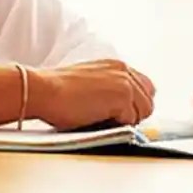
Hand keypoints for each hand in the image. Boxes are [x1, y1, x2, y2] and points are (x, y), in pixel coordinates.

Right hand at [29, 59, 155, 130]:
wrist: (44, 90)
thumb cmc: (57, 91)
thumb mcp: (89, 83)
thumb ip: (109, 89)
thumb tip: (122, 110)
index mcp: (116, 66)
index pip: (144, 87)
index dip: (135, 105)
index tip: (123, 114)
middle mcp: (124, 71)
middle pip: (148, 101)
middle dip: (134, 115)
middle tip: (112, 121)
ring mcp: (125, 83)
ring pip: (143, 112)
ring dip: (126, 121)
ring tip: (102, 120)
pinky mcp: (122, 97)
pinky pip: (131, 121)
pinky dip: (117, 126)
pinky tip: (98, 121)